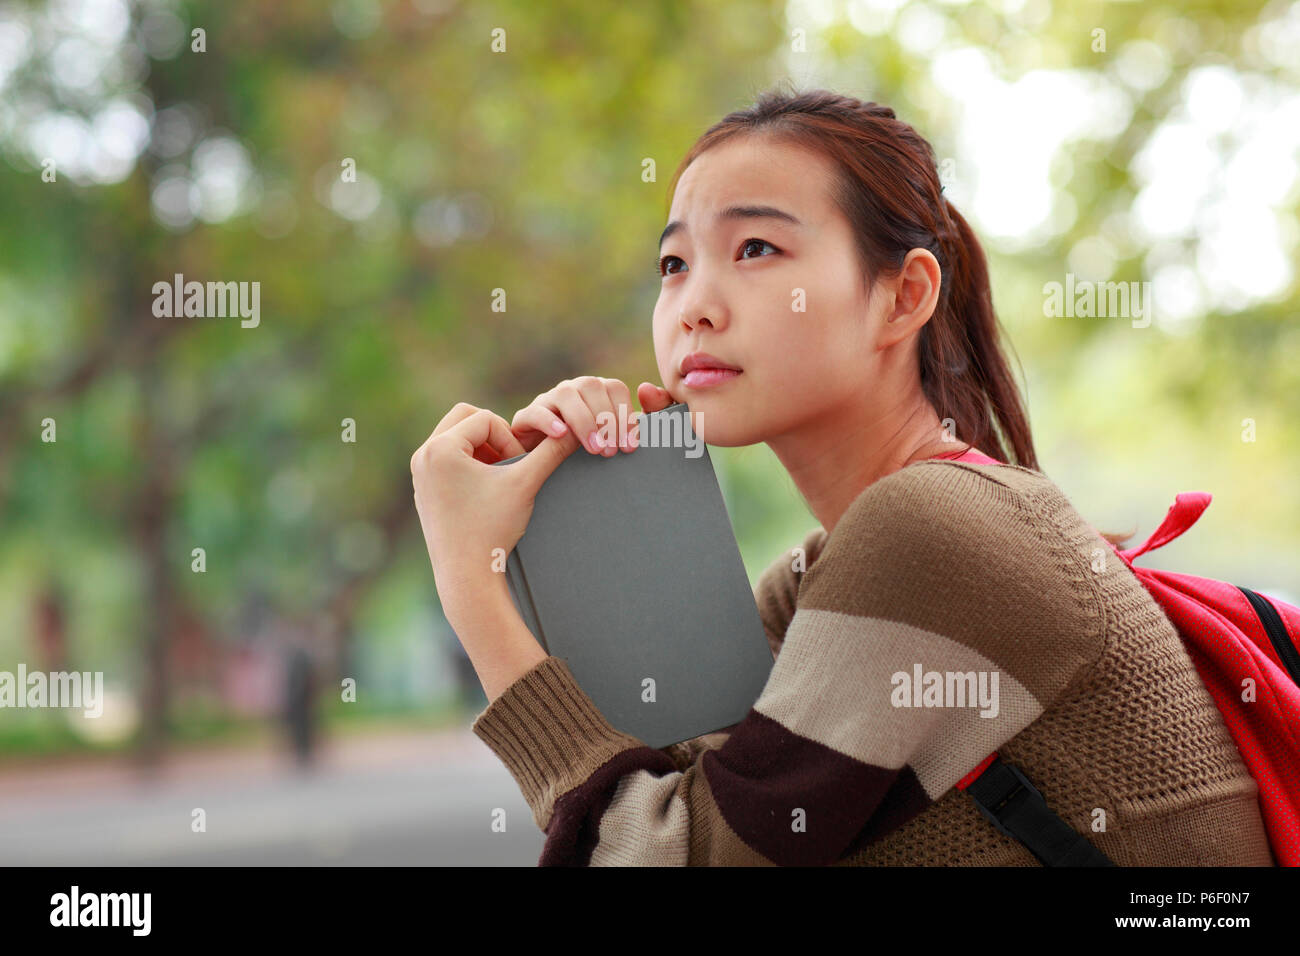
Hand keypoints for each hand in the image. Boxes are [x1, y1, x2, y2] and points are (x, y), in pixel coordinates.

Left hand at [411, 403, 579, 609]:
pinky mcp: (424, 489)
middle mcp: (423, 455)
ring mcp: (420, 474)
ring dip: (482, 448)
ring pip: (456, 437)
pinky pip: (447, 458)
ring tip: (499, 477)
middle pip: (464, 417)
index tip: (518, 467)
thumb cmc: (493, 529)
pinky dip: (469, 464)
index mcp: (440, 448)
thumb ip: (552, 451)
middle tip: (508, 463)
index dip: (510, 438)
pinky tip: (485, 492)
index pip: (485, 418)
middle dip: (493, 435)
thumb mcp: (525, 484)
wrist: (467, 576)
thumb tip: (577, 429)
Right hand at [509, 377, 677, 456]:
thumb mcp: (618, 438)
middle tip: (612, 451)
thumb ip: (643, 416)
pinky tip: (561, 435)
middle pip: (591, 386)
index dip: (626, 415)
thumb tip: (648, 389)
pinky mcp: (526, 417)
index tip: (630, 446)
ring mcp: (548, 401)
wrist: (547, 469)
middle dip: (606, 419)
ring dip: (583, 420)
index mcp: (597, 393)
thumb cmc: (590, 453)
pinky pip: (535, 411)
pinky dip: (548, 421)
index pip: (615, 388)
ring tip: (594, 448)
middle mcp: (573, 391)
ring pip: (565, 394)